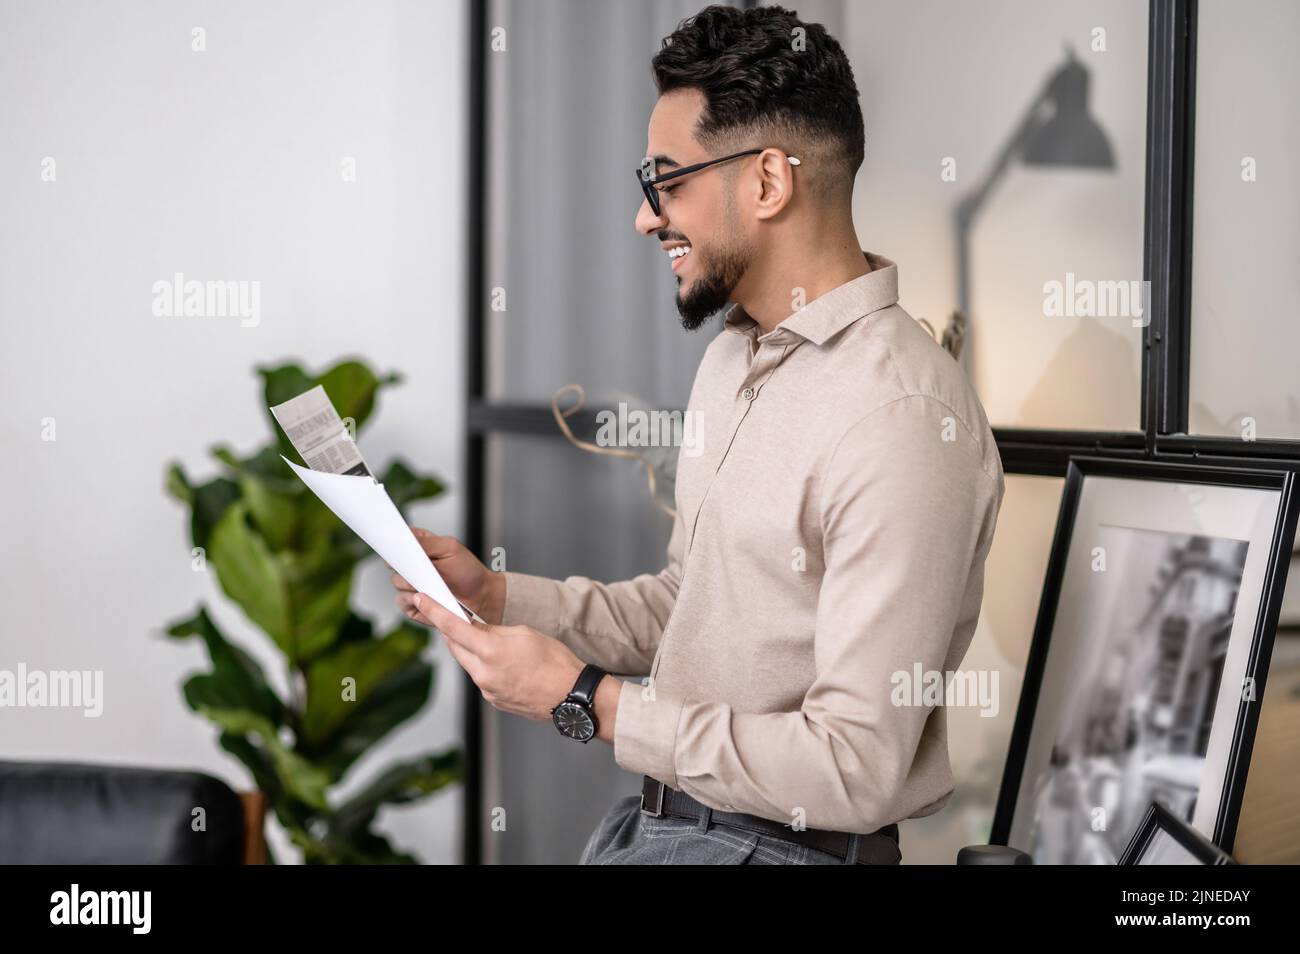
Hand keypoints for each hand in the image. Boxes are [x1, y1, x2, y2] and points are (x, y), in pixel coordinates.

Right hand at [392, 528, 504, 624]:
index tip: (396, 545)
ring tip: (433, 585)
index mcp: (419, 547)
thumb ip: (426, 542)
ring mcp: (410, 585)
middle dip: (405, 566)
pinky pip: (402, 601)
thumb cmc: (469, 571)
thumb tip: (403, 541)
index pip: (396, 540)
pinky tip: (430, 597)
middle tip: (422, 568)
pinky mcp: (412, 604)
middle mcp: (411, 566)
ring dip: (413, 584)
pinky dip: (414, 600)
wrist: (481, 596)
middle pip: (393, 563)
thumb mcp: (450, 548)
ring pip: (397, 583)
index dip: (394, 542)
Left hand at [411, 593, 584, 723]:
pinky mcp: (494, 700)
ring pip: (469, 663)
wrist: (570, 695)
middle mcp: (483, 673)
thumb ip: (493, 630)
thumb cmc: (555, 662)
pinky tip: (505, 664)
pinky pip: (481, 678)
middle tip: (457, 618)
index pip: (452, 627)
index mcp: (490, 651)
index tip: (422, 600)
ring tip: (495, 644)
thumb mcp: (524, 633)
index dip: (434, 611)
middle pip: (456, 647)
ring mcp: (487, 690)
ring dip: (473, 650)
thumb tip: (476, 629)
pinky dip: (485, 667)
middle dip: (454, 632)